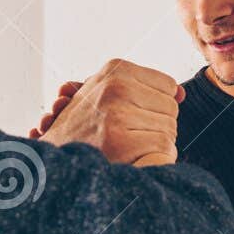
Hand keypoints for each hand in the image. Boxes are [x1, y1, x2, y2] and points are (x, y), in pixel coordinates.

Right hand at [36, 59, 185, 166]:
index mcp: (115, 70)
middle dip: (156, 125)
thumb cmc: (84, 132)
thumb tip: (183, 94)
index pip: (168, 86)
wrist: (50, 164)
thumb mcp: (109, 98)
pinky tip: (132, 161)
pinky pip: (164, 148)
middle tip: (124, 135)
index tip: (132, 116)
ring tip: (123, 147)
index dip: (155, 107)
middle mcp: (116, 87)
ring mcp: (117, 114)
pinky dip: (155, 160)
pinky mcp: (120, 142)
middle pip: (171, 108)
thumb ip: (146, 90)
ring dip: (153, 144)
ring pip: (169, 130)